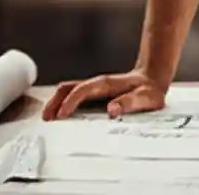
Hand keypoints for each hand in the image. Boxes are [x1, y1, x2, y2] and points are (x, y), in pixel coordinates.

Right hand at [41, 70, 167, 120]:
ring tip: (47, 119)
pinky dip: (61, 103)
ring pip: (67, 90)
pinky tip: (57, 115)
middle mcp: (96, 83)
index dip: (71, 101)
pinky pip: (71, 95)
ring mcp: (93, 87)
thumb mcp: (145, 98)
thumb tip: (112, 109)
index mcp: (106, 84)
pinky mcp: (92, 93)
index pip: (83, 90)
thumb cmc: (148, 91)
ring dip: (55, 102)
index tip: (61, 115)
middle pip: (68, 87)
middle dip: (55, 101)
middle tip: (47, 119)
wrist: (152, 79)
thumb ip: (130, 103)